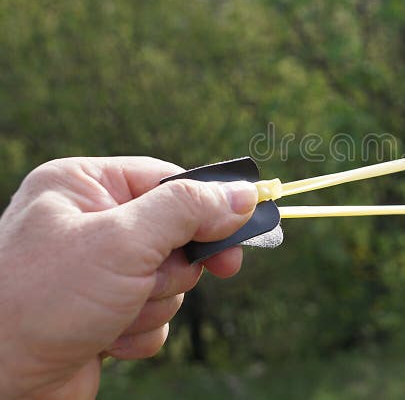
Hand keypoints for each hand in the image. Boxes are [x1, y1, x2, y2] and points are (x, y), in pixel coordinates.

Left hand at [0, 157, 257, 398]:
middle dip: (169, 268)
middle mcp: (89, 223)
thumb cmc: (44, 299)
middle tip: (149, 282)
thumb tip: (244, 195)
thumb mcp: (124, 241)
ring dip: (152, 303)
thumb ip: (188, 210)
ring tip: (112, 315)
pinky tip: (105, 340)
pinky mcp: (103, 311)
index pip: (169, 180)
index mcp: (84, 185)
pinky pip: (154, 313)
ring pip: (169, 278)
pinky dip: (139, 330)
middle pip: (177, 233)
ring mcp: (96, 271)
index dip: (209, 207)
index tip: (242, 233)